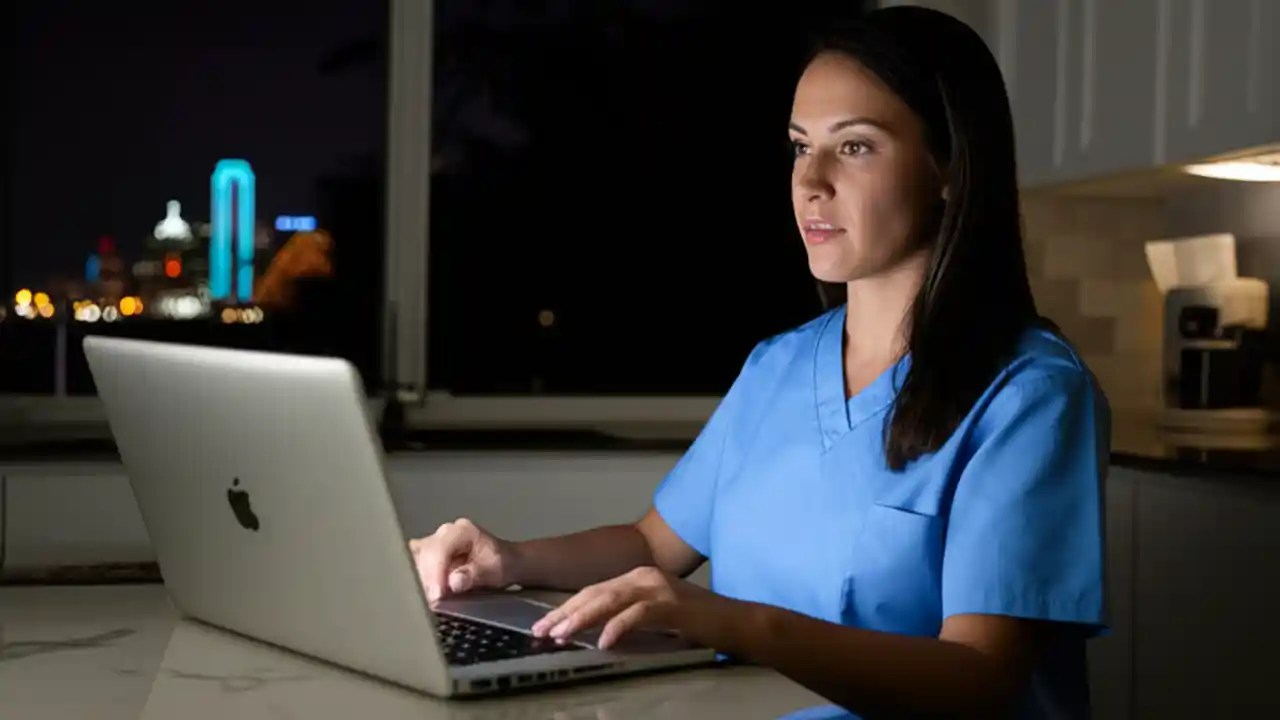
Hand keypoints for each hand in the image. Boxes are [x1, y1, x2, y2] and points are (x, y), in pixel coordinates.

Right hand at [408, 518, 516, 602]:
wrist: (506, 561)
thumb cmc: (502, 563)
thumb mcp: (495, 570)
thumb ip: (474, 575)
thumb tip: (453, 582)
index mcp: (461, 530)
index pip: (439, 549)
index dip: (436, 574)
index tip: (436, 596)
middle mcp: (444, 532)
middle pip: (424, 555)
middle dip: (428, 580)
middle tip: (434, 602)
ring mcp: (434, 542)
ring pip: (417, 560)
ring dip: (423, 581)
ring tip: (434, 599)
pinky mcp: (428, 554)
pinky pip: (417, 566)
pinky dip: (421, 580)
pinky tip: (429, 592)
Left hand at [529, 566, 731, 649]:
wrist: (736, 623)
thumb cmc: (695, 625)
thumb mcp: (654, 617)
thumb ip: (627, 617)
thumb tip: (593, 633)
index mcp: (638, 577)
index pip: (594, 591)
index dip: (567, 608)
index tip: (544, 625)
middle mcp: (644, 576)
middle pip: (595, 593)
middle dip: (565, 613)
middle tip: (541, 631)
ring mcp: (658, 588)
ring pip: (610, 600)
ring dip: (582, 618)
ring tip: (561, 634)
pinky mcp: (672, 605)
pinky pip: (638, 614)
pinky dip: (618, 627)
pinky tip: (603, 642)